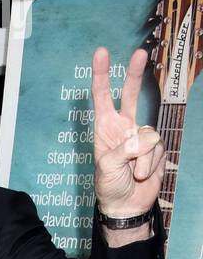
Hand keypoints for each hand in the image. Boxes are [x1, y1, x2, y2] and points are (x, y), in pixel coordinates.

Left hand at [92, 47, 164, 218]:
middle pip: (132, 95)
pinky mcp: (156, 148)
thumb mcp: (107, 167)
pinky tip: (142, 174)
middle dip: (134, 74)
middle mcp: (123, 128)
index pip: (103, 97)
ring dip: (140, 158)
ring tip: (132, 172)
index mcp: (105, 129)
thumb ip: (123, 149)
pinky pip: (156, 149)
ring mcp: (141, 137)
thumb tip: (141, 140)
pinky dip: (149, 164)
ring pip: (148, 134)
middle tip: (139, 53)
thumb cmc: (109, 187)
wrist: (127, 205)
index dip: (102, 75)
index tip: (101, 53)